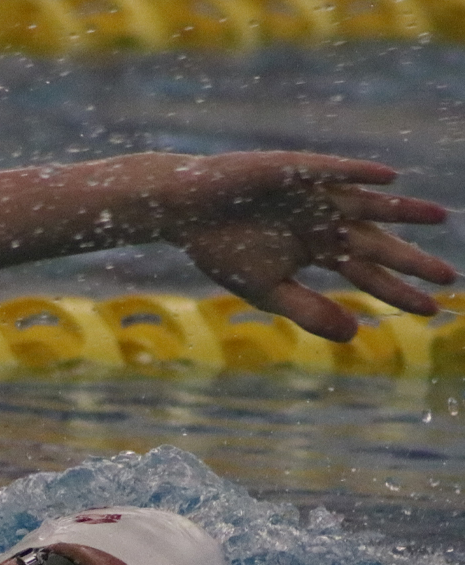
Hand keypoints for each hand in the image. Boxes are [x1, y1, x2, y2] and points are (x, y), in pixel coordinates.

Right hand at [165, 153, 456, 340]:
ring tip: (439, 218)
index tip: (431, 310)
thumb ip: (309, 311)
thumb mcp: (266, 290)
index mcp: (318, 248)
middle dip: (410, 260)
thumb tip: (356, 337)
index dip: (397, 291)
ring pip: (366, 204)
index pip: (367, 272)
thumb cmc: (221, 247)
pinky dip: (358, 173)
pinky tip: (388, 179)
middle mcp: (325, 220)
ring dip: (402, 210)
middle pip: (376, 242)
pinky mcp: (295, 171)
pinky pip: (333, 170)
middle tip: (448, 278)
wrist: (183, 211)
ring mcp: (315, 194)